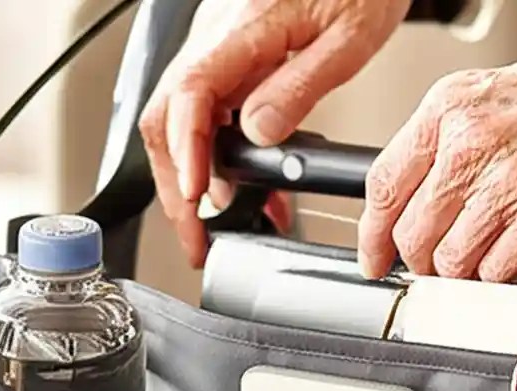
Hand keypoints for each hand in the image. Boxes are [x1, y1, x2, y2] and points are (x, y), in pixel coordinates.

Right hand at [139, 0, 411, 267]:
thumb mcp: (349, 39)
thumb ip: (300, 88)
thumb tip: (259, 137)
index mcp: (244, 27)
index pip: (191, 95)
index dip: (188, 153)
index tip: (199, 199)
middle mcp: (217, 34)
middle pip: (167, 117)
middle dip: (178, 186)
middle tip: (198, 237)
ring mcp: (217, 43)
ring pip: (181, 119)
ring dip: (197, 175)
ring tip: (225, 221)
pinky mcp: (228, 52)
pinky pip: (208, 108)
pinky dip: (217, 153)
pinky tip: (247, 182)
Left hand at [356, 5, 516, 281]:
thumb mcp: (496, 96)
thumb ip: (453, 146)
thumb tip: (427, 198)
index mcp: (450, 108)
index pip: (384, 183)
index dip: (372, 231)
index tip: (373, 252)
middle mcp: (469, 144)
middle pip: (411, 232)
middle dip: (419, 259)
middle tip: (434, 262)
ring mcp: (505, 185)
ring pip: (450, 261)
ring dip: (460, 272)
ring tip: (480, 258)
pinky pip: (496, 272)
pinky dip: (499, 275)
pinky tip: (513, 255)